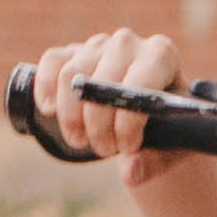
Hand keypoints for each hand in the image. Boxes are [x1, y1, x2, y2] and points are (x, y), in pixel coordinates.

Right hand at [32, 28, 188, 178]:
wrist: (148, 111)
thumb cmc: (165, 126)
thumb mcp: (171, 147)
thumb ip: (154, 161)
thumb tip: (129, 172)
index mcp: (161, 56)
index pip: (138, 83)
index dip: (128, 121)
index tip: (127, 148)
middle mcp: (128, 44)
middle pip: (100, 82)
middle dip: (98, 126)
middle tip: (105, 150)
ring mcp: (98, 46)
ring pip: (70, 76)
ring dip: (71, 117)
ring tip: (81, 142)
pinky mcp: (73, 52)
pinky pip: (52, 62)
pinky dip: (45, 87)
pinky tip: (49, 111)